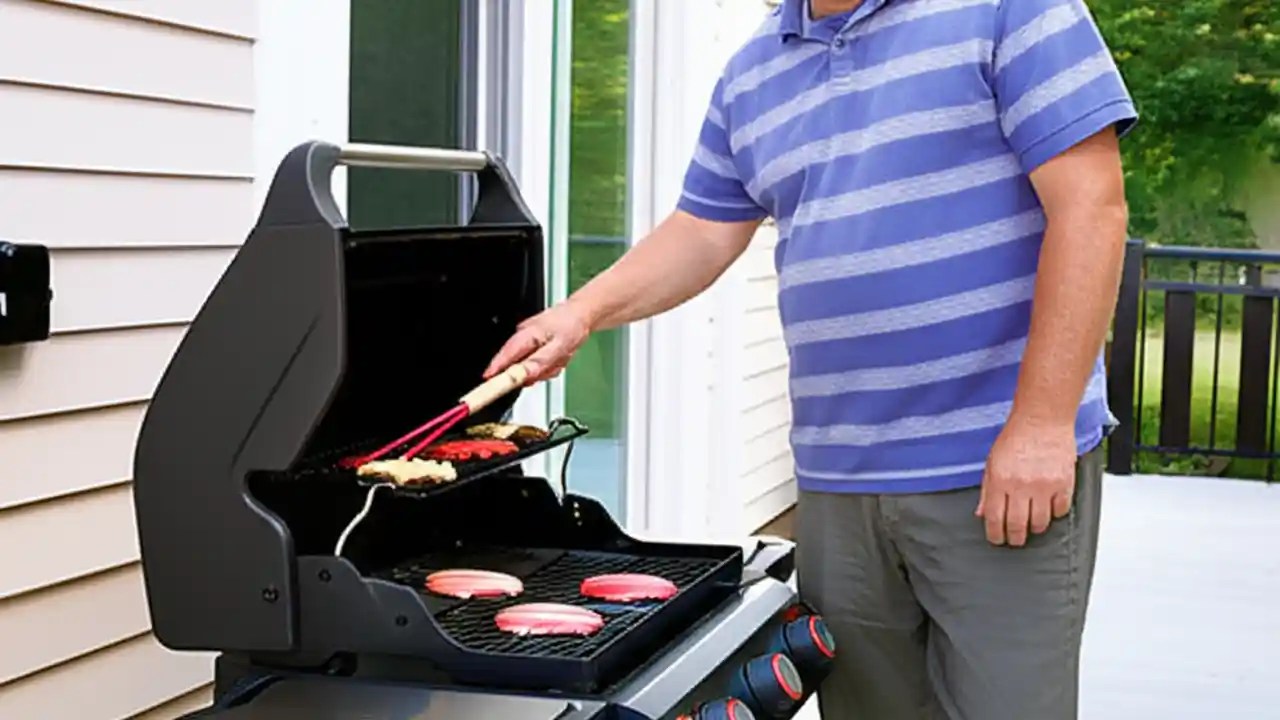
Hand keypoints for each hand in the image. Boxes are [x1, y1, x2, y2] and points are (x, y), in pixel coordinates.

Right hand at [483, 301, 591, 382]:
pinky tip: (556, 357)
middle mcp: (522, 336)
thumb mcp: (560, 347)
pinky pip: (535, 364)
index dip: (494, 371)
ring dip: (544, 369)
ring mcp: (527, 341)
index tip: (487, 384)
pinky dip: (546, 365)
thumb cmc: (572, 326)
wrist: (581, 314)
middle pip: (516, 365)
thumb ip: (540, 363)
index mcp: (526, 334)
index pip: (505, 355)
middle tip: (553, 365)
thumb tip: (525, 376)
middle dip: (534, 372)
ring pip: (528, 367)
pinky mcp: (532, 346)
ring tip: (558, 357)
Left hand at [975, 418, 1076, 546]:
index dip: (995, 534)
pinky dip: (1054, 514)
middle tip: (1015, 540)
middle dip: (1014, 538)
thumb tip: (982, 513)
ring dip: (1034, 528)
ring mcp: (1044, 486)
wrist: (1043, 419)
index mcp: (999, 480)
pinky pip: (1060, 511)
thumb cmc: (1016, 437)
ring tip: (1031, 526)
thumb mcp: (991, 462)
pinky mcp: (1064, 484)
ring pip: (1040, 523)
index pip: (994, 517)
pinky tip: (1049, 509)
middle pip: (1017, 525)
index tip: (996, 539)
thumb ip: (986, 490)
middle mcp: (1021, 486)